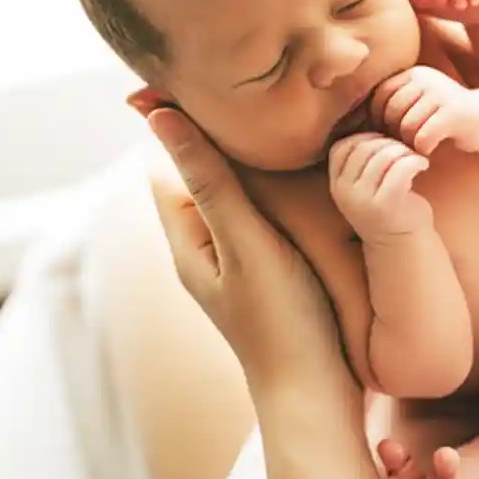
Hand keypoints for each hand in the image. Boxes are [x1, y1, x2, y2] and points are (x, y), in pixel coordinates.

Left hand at [145, 108, 347, 387]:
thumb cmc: (281, 321)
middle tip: (258, 98)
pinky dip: (279, 194)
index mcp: (187, 241)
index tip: (211, 85)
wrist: (318, 394)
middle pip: (205, 178)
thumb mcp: (244, 242)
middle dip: (225, 143)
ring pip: (239, 197)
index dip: (184, 126)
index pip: (170, 164)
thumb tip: (160, 116)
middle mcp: (207, 250)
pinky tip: (309, 179)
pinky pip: (266, 218)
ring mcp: (241, 263)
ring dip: (257, 168)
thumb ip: (209, 180)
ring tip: (290, 129)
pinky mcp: (272, 273)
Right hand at [328, 132, 432, 242]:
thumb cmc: (387, 203)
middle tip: (405, 150)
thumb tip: (373, 116)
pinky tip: (423, 164)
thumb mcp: (365, 181)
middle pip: (364, 147)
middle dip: (388, 142)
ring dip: (404, 150)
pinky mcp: (386, 205)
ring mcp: (364, 200)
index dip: (366, 137)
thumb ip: (362, 157)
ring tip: (414, 157)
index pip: (344, 145)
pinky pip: (400, 168)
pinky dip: (415, 160)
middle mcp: (345, 193)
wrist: (402, 243)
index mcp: (337, 183)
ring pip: (383, 155)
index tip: (386, 145)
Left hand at [370, 66, 478, 156]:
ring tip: (416, 146)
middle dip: (394, 132)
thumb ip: (394, 105)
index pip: (380, 96)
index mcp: (413, 74)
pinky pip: (424, 135)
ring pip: (406, 125)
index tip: (387, 134)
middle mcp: (425, 79)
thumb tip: (355, 119)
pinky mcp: (453, 112)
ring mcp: (440, 93)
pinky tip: (428, 150)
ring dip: (409, 142)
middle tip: (403, 144)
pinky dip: (423, 147)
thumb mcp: (418, 103)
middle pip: (391, 111)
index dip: (378, 118)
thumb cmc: (445, 118)